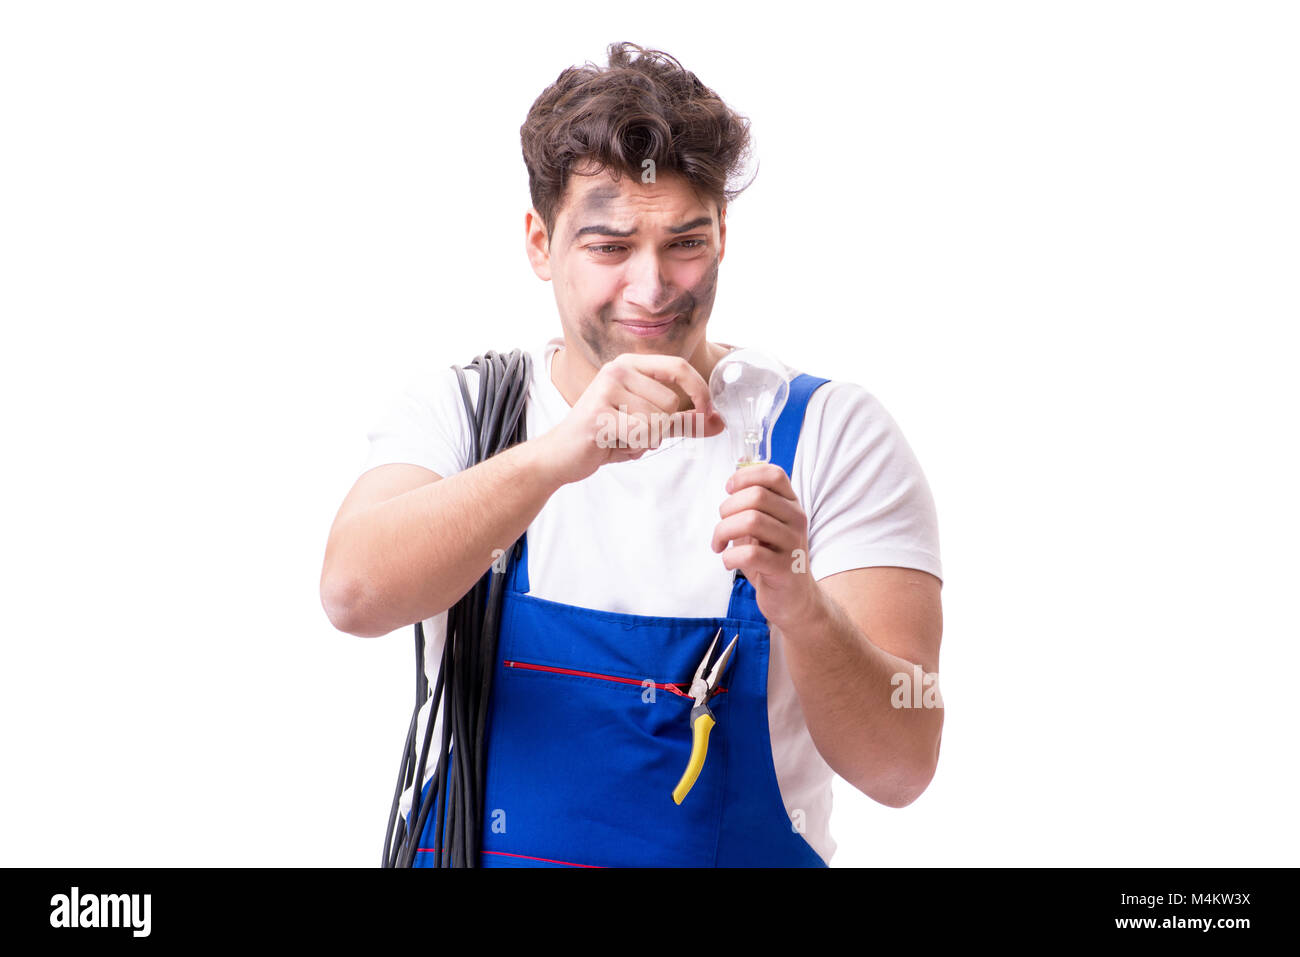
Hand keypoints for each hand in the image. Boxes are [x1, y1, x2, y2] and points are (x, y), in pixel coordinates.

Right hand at [539, 352, 724, 484]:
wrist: (561, 454)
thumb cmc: (607, 435)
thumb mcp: (649, 425)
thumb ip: (684, 421)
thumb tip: (719, 422)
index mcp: (631, 364)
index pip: (679, 367)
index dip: (699, 391)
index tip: (708, 413)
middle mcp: (617, 369)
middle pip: (669, 403)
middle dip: (660, 429)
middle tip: (632, 433)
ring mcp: (605, 388)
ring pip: (656, 421)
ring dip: (645, 440)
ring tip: (620, 438)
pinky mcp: (598, 414)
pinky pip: (641, 433)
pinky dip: (633, 447)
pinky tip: (612, 444)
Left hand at [711, 463, 821, 627]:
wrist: (795, 600)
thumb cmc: (772, 559)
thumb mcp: (764, 527)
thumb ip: (752, 505)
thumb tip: (733, 478)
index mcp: (791, 505)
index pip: (773, 474)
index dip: (745, 477)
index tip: (729, 490)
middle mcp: (796, 520)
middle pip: (756, 496)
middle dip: (727, 509)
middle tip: (721, 528)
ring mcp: (792, 544)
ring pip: (751, 521)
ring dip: (723, 532)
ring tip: (719, 545)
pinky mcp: (784, 569)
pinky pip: (750, 554)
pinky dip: (730, 556)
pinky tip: (729, 562)